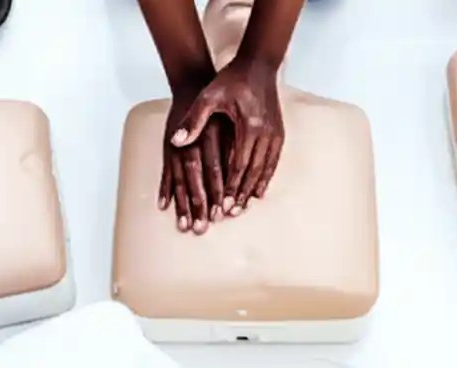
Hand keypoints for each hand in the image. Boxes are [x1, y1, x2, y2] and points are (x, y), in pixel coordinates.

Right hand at [160, 86, 230, 233]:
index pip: (212, 171)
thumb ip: (234, 145)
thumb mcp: (231, 120)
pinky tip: (162, 206)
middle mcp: (189, 144)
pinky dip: (164, 189)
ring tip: (183, 226)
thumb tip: (249, 175)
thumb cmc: (219, 103)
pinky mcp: (169, 148)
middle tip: (199, 229)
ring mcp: (175, 148)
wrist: (195, 82)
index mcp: (208, 137)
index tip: (218, 215)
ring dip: (181, 204)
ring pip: (178, 180)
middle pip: (193, 181)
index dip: (215, 192)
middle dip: (197, 206)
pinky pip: (165, 172)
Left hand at [170, 57, 283, 214]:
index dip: (231, 186)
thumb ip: (193, 120)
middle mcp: (266, 132)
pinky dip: (266, 177)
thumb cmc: (231, 80)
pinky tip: (259, 191)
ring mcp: (275, 133)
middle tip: (232, 213)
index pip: (239, 163)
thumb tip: (177, 142)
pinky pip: (273, 161)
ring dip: (254, 189)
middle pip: (254, 171)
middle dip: (242, 194)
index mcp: (249, 126)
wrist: (258, 65)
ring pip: (265, 168)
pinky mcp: (279, 132)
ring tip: (245, 207)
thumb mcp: (208, 96)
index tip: (223, 204)